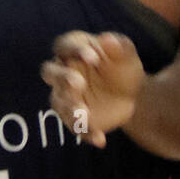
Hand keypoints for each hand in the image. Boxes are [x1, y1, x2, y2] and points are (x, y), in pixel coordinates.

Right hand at [39, 32, 145, 148]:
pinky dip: (86, 133)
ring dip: (70, 109)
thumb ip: (119, 48)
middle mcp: (62, 71)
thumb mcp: (126, 56)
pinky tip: (100, 139)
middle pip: (49, 72)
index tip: (94, 58)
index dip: (75, 51)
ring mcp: (64, 96)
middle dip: (62, 78)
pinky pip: (74, 126)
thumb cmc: (122, 67)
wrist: (130, 95)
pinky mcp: (72, 117)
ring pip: (58, 102)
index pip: (65, 46)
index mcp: (72, 49)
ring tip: (84, 115)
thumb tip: (108, 39)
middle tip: (78, 83)